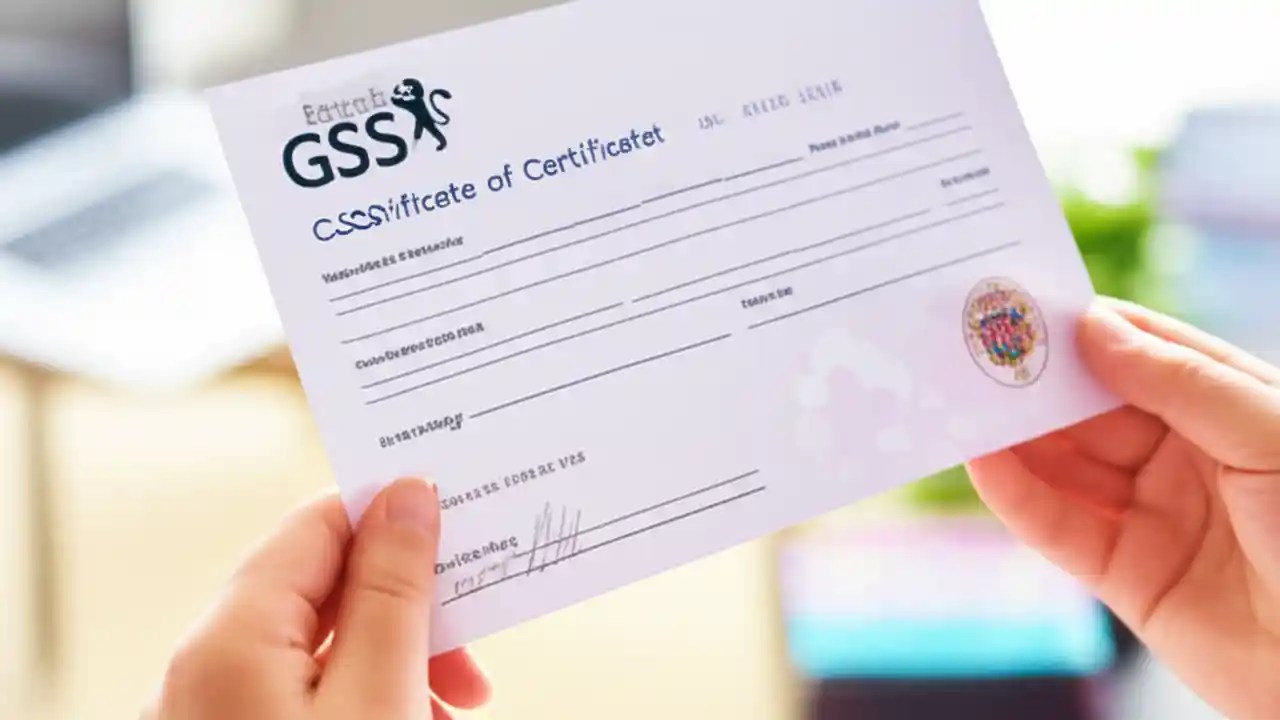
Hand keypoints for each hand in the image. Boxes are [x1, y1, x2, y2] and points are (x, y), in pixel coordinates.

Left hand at [143, 478, 490, 718]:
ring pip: (319, 649)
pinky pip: (303, 697)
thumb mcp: (381, 696)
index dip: (395, 515)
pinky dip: (363, 699)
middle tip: (472, 651)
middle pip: (322, 589)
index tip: (461, 527)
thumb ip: (393, 591)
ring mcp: (211, 712)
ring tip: (453, 705)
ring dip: (397, 662)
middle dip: (409, 609)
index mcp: (228, 638)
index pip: (318, 522)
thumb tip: (407, 494)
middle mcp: (203, 667)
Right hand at [968, 298, 1279, 718]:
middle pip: (1092, 408)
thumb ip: (1181, 382)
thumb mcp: (1270, 435)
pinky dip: (1016, 497)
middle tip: (977, 353)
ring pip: (1066, 465)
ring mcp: (1152, 515)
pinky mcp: (1124, 576)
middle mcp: (1187, 456)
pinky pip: (1058, 529)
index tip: (1028, 306)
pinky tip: (983, 464)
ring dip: (1014, 436)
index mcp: (1229, 409)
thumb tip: (1095, 328)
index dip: (1088, 330)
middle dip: (1038, 383)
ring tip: (963, 403)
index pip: (1145, 353)